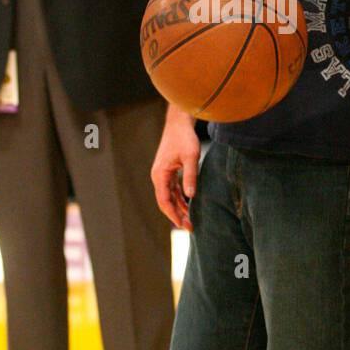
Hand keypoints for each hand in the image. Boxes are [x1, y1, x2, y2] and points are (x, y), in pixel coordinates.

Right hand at [151, 107, 200, 230]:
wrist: (179, 122)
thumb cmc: (185, 137)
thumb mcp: (191, 157)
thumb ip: (190, 176)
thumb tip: (191, 196)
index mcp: (160, 174)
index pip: (164, 201)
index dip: (173, 215)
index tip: (183, 225)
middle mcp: (158, 176)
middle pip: (165, 201)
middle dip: (176, 215)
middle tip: (190, 227)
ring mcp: (162, 173)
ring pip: (169, 196)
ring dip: (179, 207)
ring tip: (190, 220)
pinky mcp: (168, 170)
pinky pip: (172, 189)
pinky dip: (179, 198)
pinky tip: (188, 205)